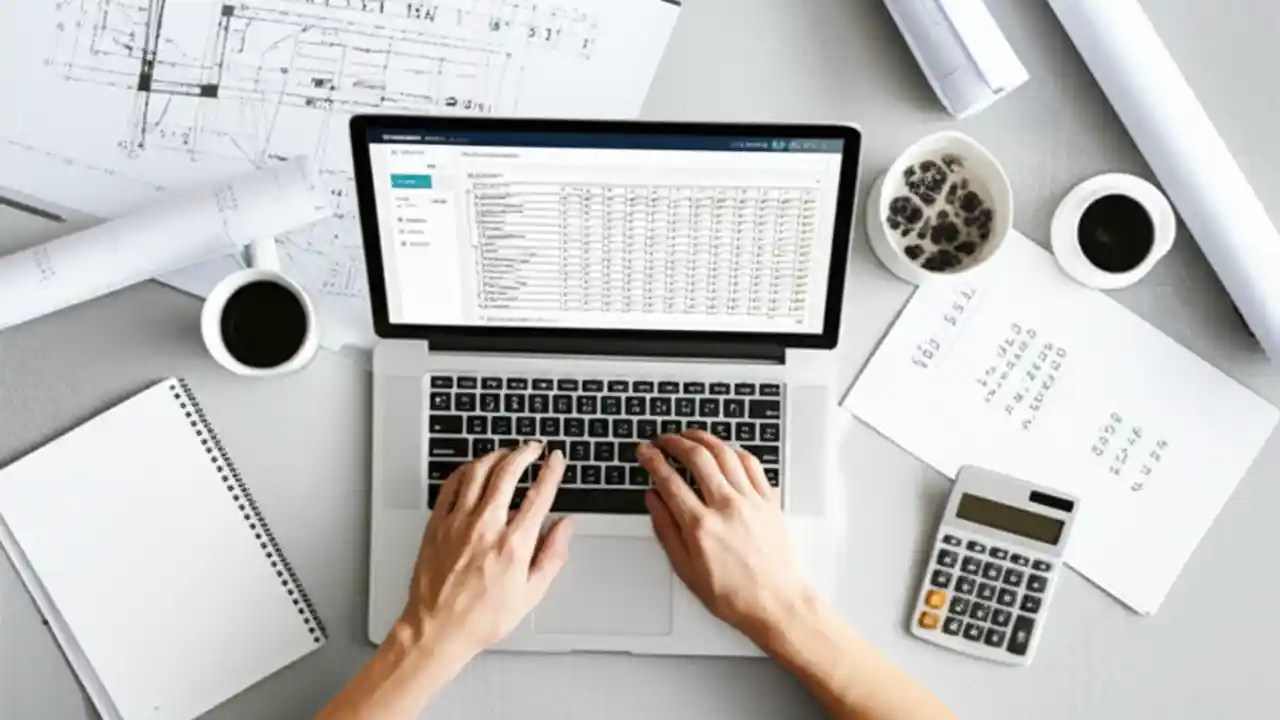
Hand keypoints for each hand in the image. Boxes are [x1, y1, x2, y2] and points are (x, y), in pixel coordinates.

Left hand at [400, 442, 572, 659]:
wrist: (436, 630)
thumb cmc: (480, 619)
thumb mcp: (530, 594)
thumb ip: (552, 555)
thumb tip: (565, 526)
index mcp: (513, 545)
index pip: (539, 495)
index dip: (552, 471)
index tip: (556, 459)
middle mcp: (485, 528)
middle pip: (508, 473)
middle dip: (525, 453)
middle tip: (534, 448)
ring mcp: (457, 523)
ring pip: (478, 472)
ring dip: (496, 455)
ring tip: (507, 452)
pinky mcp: (436, 525)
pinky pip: (451, 485)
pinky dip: (465, 470)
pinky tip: (473, 468)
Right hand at [638, 431, 814, 644]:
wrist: (776, 604)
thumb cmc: (734, 595)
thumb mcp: (686, 570)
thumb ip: (666, 530)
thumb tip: (653, 501)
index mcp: (701, 526)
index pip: (669, 480)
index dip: (652, 460)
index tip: (646, 452)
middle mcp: (726, 507)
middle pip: (697, 457)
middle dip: (675, 441)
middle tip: (664, 439)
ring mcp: (751, 501)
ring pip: (725, 453)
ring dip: (703, 438)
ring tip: (690, 436)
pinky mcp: (769, 501)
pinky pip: (752, 464)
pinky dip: (734, 450)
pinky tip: (725, 450)